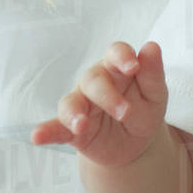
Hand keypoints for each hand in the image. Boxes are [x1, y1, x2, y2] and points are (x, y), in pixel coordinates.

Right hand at [31, 41, 166, 166]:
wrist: (136, 145)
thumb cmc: (144, 110)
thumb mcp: (155, 95)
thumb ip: (153, 73)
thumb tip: (151, 46)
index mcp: (117, 68)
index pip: (115, 52)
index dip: (122, 56)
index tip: (134, 67)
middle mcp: (95, 82)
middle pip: (93, 79)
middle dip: (108, 95)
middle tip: (125, 113)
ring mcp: (80, 104)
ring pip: (71, 101)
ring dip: (74, 113)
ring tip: (81, 124)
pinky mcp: (70, 128)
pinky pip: (56, 127)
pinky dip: (46, 131)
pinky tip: (37, 136)